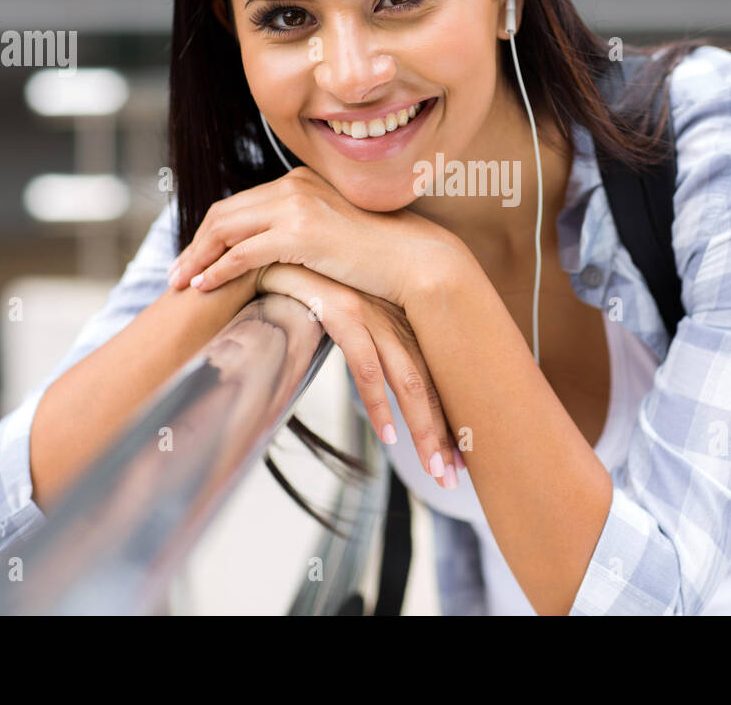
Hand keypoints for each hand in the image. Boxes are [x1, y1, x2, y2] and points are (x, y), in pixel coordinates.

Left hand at [167, 167, 461, 309]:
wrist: (415, 260)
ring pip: (226, 228)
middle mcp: (295, 186)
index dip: (214, 232)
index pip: (243, 203)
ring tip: (182, 283)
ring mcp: (297, 206)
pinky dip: (218, 270)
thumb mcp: (337, 235)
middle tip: (177, 273)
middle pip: (225, 211)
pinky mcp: (300, 233)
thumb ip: (306, 234)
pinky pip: (242, 252)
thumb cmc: (382, 258)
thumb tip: (282, 256)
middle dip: (196, 243)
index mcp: (302, 182)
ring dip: (198, 257)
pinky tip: (205, 287)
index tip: (198, 257)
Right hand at [255, 261, 462, 488]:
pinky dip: (379, 402)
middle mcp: (396, 316)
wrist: (270, 252)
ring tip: (433, 468)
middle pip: (431, 384)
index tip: (460, 461)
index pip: (437, 377)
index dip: (448, 421)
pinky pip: (367, 365)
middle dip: (443, 435)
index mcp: (402, 319)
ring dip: (422, 429)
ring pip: (409, 379)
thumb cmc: (308, 290)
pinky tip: (387, 435)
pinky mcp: (342, 310)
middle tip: (453, 477)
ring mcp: (372, 313)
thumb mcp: (348, 319)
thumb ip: (371, 348)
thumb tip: (385, 390)